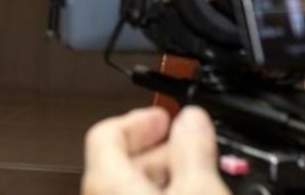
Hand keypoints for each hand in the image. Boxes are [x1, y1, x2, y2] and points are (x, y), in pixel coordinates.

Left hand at [81, 105, 229, 194]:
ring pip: (131, 188)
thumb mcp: (200, 189)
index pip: (105, 133)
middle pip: (120, 162)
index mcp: (105, 181)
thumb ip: (193, 147)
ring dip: (165, 177)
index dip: (138, 120)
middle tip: (189, 143)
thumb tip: (192, 120)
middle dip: (159, 149)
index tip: (165, 116)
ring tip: (199, 174)